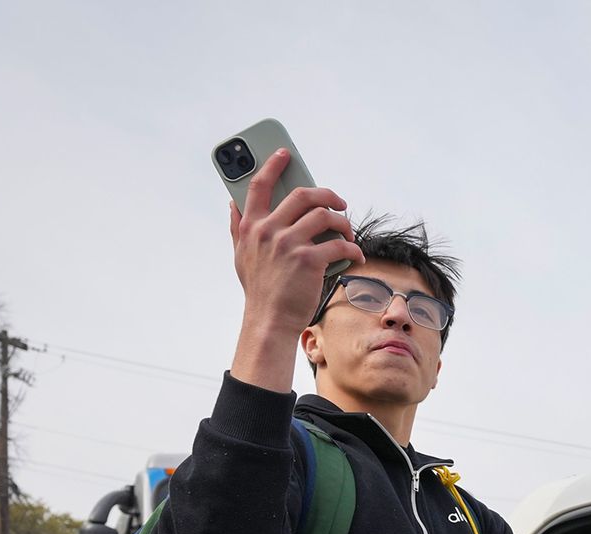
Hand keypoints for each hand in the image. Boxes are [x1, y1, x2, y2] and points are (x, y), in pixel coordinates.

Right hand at [227, 148, 362, 392]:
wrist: (269, 321)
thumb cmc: (259, 290)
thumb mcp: (240, 255)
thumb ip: (238, 227)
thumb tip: (234, 202)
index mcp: (251, 226)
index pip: (259, 186)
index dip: (273, 165)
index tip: (285, 154)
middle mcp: (269, 230)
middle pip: (303, 195)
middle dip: (327, 194)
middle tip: (339, 203)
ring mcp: (289, 244)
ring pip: (325, 216)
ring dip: (344, 223)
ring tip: (349, 234)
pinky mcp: (309, 261)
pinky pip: (339, 245)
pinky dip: (353, 249)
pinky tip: (356, 256)